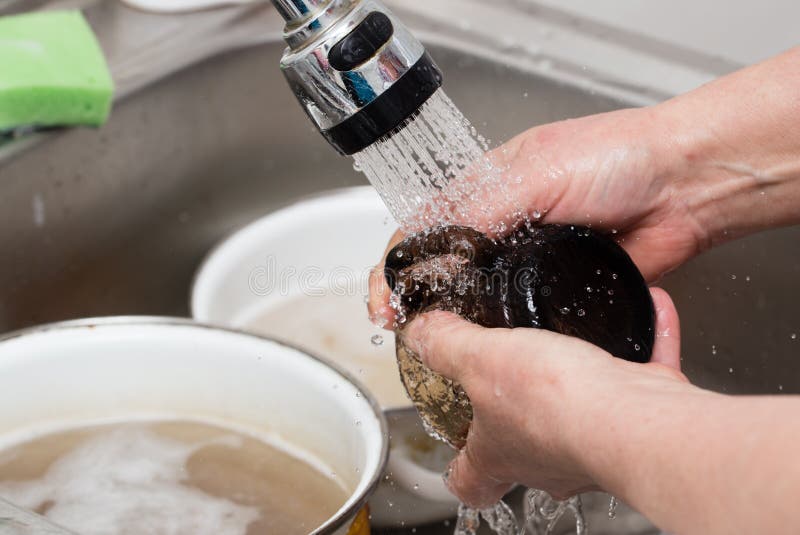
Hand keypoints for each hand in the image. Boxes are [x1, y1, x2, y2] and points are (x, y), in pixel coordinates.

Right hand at [368, 106, 708, 326]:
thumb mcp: (537, 172)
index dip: (397, 264)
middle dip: (416, 297)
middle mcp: (502, 226)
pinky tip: (487, 343)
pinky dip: (500, 331)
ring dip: (454, 318)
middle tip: (399, 325)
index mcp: (487, 189)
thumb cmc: (618, 158)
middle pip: (444, 268)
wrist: (685, 185)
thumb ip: (483, 211)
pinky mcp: (559, 291)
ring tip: (434, 342)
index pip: (425, 229)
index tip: (383, 299)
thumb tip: (439, 252)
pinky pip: (521, 316)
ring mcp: (529, 262)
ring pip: (478, 296)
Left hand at [399, 287, 685, 506]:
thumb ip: (447, 344)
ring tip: (582, 335)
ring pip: (587, 417)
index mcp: (500, 454)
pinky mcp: (642, 422)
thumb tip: (420, 333)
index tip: (453, 447)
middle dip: (523, 414)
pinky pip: (644, 377)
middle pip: (526, 449)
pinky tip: (649, 308)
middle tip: (518, 378)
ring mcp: (596, 445)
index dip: (456, 466)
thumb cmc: (553, 404)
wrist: (635, 421)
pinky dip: (648, 345)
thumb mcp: (479, 359)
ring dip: (585, 376)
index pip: (469, 481)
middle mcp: (547, 461)